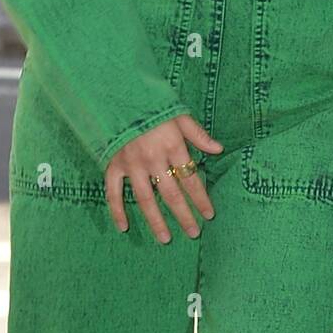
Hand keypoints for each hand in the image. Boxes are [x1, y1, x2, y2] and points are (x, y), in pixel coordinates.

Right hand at [105, 114, 223, 242]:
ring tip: (165, 238)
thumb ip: (198, 134)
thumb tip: (218, 149)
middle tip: (194, 233)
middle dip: (184, 215)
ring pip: (146, 199)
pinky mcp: (114, 164)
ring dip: (156, 220)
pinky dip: (116, 210)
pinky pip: (113, 192)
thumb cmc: (153, 104)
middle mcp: (154, 159)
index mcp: (173, 146)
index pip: (191, 179)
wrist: (119, 94)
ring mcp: (132, 164)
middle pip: (172, 194)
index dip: (201, 198)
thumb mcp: (180, 114)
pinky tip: (123, 227)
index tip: (209, 214)